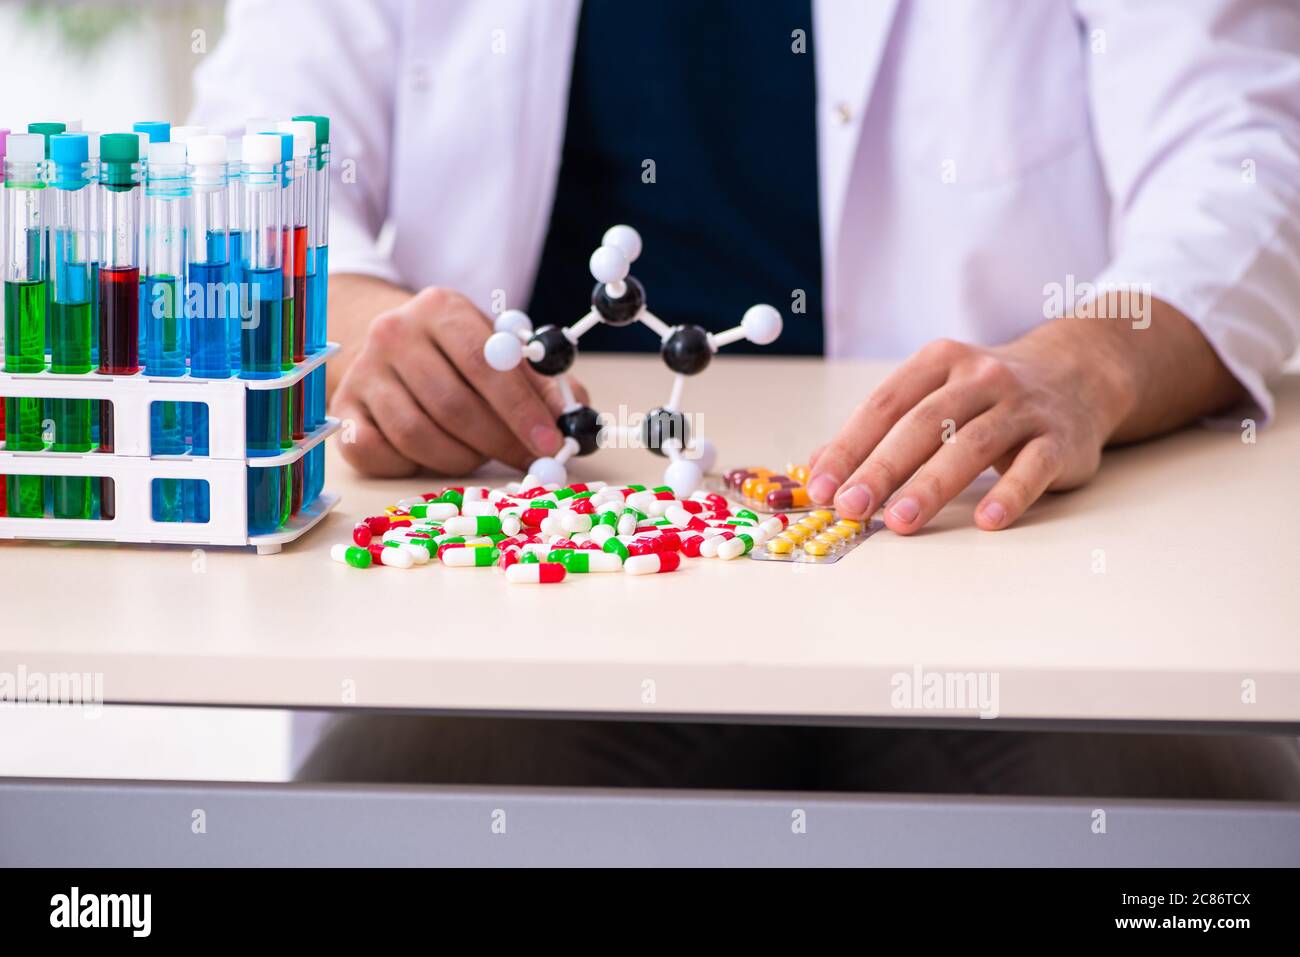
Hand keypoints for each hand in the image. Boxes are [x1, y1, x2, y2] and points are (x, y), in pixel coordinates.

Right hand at [332, 286, 583, 476]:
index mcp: (441, 308)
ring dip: (460, 458)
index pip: (485, 364)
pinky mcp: (343, 409)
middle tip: (528, 464)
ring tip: (479, 453)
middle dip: (499, 443)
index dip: (520, 410)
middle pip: (452, 405)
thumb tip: (576, 424)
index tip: (549, 444)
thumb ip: (544, 385)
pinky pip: (380, 453)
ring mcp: (363, 372)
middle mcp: (394, 333)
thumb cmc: (461, 356)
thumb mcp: (504, 353)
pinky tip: (432, 455)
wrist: (391, 346)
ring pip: (418, 436)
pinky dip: (413, 465)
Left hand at [807, 320, 1138, 533]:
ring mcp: (1023, 407)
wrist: (1078, 374)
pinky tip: (987, 520)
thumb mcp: (934, 392)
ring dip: (931, 486)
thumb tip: (817, 469)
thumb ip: (881, 427)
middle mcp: (981, 378)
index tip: (822, 487)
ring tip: (899, 522)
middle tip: (851, 508)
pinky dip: (1010, 493)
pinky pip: (1033, 467)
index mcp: (939, 362)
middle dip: (881, 469)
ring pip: (971, 445)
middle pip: (923, 425)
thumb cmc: (988, 395)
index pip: (884, 405)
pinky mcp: (1060, 439)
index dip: (849, 446)